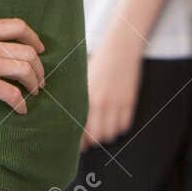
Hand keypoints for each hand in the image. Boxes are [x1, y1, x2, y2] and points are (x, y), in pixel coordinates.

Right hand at [0, 16, 46, 113]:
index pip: (18, 27)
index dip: (33, 37)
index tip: (39, 46)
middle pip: (29, 51)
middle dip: (39, 66)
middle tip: (40, 78)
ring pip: (26, 70)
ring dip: (35, 82)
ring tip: (36, 92)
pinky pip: (11, 93)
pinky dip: (20, 102)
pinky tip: (22, 110)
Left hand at [82, 29, 144, 148]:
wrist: (120, 47)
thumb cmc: (98, 61)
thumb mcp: (82, 77)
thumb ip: (74, 95)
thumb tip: (62, 112)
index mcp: (85, 96)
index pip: (79, 128)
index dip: (78, 140)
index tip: (76, 143)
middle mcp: (100, 102)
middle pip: (96, 136)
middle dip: (92, 140)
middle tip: (89, 139)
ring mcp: (116, 102)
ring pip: (111, 134)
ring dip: (106, 135)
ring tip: (103, 129)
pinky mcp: (129, 101)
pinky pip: (124, 125)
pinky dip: (119, 127)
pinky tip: (115, 120)